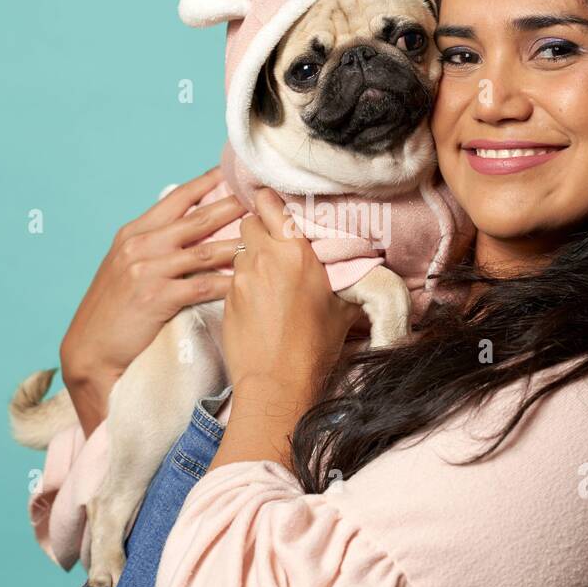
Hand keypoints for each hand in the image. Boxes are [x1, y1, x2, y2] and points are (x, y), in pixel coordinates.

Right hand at [59, 165, 247, 432]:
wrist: (90, 350)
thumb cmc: (112, 311)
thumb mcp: (126, 267)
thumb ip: (153, 246)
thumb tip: (188, 231)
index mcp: (133, 233)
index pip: (176, 198)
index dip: (207, 183)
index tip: (233, 172)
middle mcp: (140, 245)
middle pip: (196, 219)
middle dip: (233, 207)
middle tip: (263, 200)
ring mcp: (147, 269)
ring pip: (205, 250)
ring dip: (237, 244)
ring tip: (265, 238)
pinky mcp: (157, 297)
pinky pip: (202, 285)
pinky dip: (227, 283)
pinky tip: (247, 281)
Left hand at [222, 187, 364, 408]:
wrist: (276, 383)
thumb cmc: (314, 347)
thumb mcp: (343, 309)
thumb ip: (346, 280)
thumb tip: (362, 270)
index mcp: (295, 252)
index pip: (270, 203)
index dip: (271, 203)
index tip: (278, 210)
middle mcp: (263, 258)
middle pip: (248, 221)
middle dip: (259, 227)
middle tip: (274, 244)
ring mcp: (239, 278)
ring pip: (239, 250)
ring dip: (251, 256)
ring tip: (267, 277)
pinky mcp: (225, 299)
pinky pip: (232, 278)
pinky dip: (243, 282)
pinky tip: (257, 302)